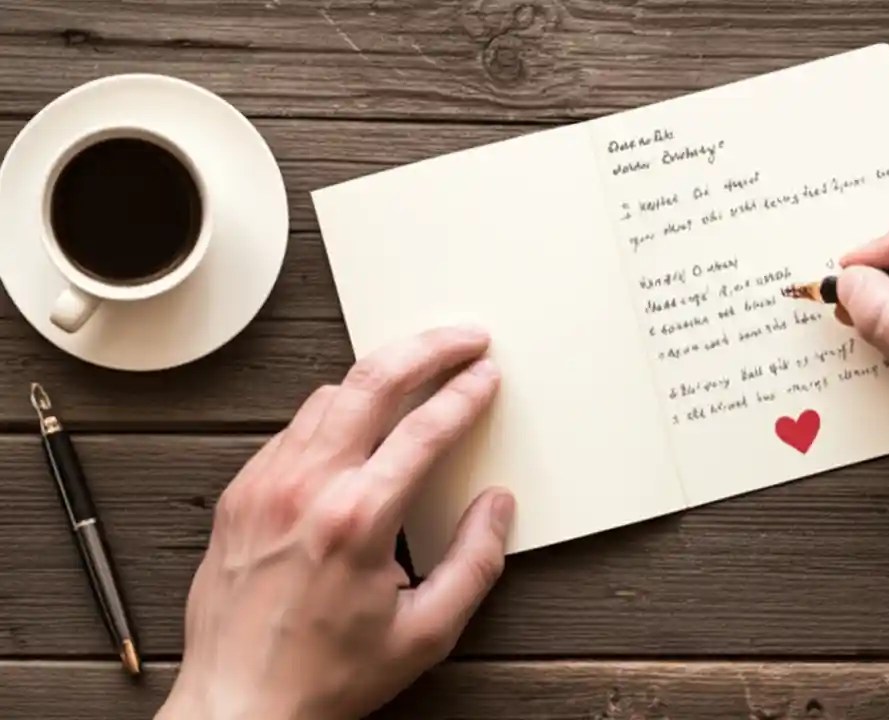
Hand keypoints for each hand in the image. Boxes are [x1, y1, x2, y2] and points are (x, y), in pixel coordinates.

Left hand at [156, 327, 513, 719]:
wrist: (238, 707)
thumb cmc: (327, 676)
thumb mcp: (426, 633)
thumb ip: (474, 563)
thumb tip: (496, 505)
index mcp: (357, 519)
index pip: (424, 428)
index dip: (465, 393)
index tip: (486, 375)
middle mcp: (306, 488)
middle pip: (371, 380)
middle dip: (426, 348)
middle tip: (461, 337)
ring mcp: (264, 485)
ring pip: (327, 395)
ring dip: (377, 376)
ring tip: (414, 373)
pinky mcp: (240, 494)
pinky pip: (293, 429)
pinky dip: (333, 413)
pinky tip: (357, 426)